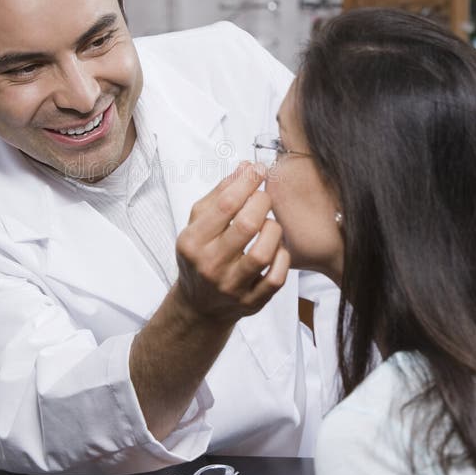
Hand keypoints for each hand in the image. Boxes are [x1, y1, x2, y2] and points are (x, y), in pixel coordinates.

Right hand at [175, 162, 290, 323]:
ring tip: (269, 225)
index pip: (225, 204)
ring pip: (264, 252)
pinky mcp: (251, 303)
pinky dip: (282, 258)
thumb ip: (219, 195)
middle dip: (262, 202)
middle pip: (247, 225)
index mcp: (193, 242)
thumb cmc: (200, 256)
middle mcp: (210, 265)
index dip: (247, 182)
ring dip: (273, 230)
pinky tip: (276, 249)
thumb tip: (244, 168)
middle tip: (264, 198)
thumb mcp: (197, 224)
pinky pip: (276, 278)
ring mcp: (231, 287)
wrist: (199, 306)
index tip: (258, 170)